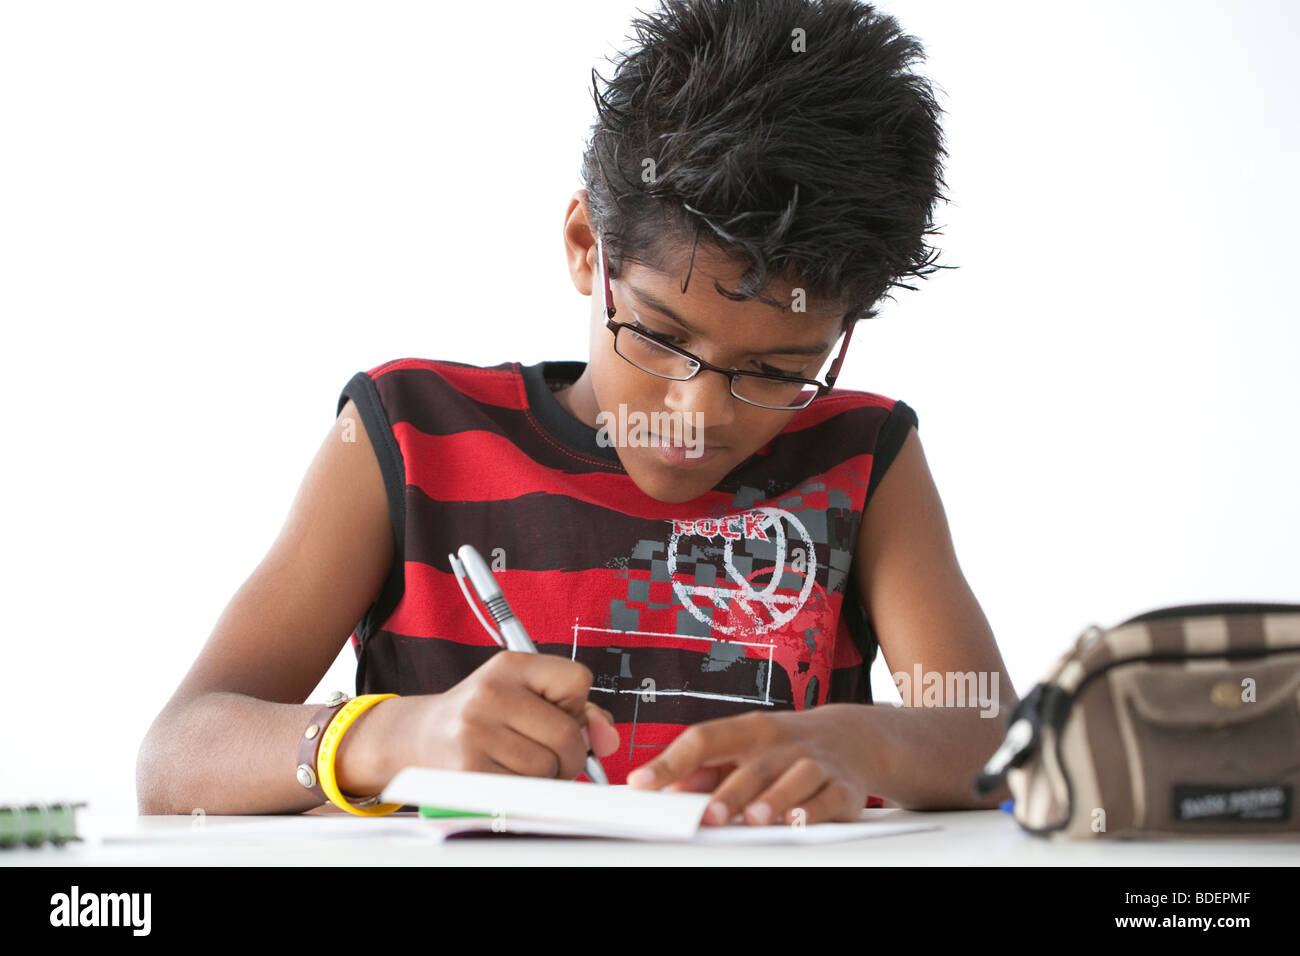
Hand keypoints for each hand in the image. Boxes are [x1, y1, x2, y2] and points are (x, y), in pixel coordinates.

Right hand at [388, 652, 619, 779]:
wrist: (418, 736)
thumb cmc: (485, 716)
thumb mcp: (527, 695)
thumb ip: (580, 712)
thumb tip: (608, 738)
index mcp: (511, 665)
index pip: (578, 680)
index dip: (576, 705)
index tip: (554, 712)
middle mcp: (492, 692)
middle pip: (567, 734)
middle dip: (570, 755)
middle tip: (550, 756)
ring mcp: (476, 731)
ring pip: (547, 767)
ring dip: (545, 776)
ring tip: (521, 764)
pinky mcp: (468, 768)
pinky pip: (524, 790)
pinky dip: (525, 792)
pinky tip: (507, 777)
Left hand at [625, 705, 873, 825]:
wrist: (853, 738)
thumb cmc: (784, 747)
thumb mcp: (745, 748)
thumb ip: (707, 770)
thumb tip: (666, 790)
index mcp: (748, 731)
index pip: (703, 739)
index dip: (670, 761)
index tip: (642, 783)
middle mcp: (781, 743)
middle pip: (752, 766)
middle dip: (729, 792)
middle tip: (706, 816)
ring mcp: (814, 763)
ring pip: (795, 778)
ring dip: (774, 799)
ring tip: (752, 819)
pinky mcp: (843, 787)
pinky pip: (829, 799)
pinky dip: (814, 811)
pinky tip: (797, 821)